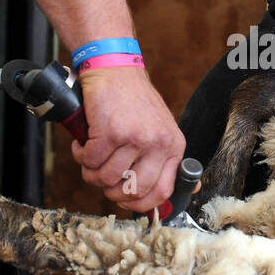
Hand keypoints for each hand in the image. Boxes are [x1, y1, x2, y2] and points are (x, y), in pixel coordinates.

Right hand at [71, 65, 183, 212]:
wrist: (115, 69)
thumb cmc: (133, 103)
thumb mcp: (161, 130)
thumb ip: (170, 160)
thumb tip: (193, 190)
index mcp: (173, 146)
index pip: (162, 192)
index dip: (139, 205)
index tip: (125, 201)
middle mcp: (157, 143)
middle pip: (131, 191)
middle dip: (110, 192)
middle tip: (102, 179)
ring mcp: (134, 137)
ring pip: (105, 178)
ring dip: (91, 173)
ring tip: (91, 157)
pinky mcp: (110, 131)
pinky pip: (90, 161)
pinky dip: (81, 156)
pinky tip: (84, 144)